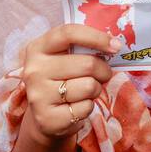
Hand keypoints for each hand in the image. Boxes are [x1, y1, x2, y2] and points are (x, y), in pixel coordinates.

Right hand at [20, 24, 116, 146]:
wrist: (44, 115)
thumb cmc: (62, 78)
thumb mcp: (65, 57)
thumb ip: (83, 47)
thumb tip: (115, 44)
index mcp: (38, 48)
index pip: (68, 33)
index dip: (97, 37)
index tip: (116, 46)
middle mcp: (34, 70)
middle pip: (87, 64)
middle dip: (103, 70)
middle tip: (102, 74)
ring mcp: (38, 95)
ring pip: (89, 86)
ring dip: (95, 89)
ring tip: (85, 91)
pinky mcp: (47, 118)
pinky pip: (85, 107)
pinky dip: (88, 107)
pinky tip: (76, 106)